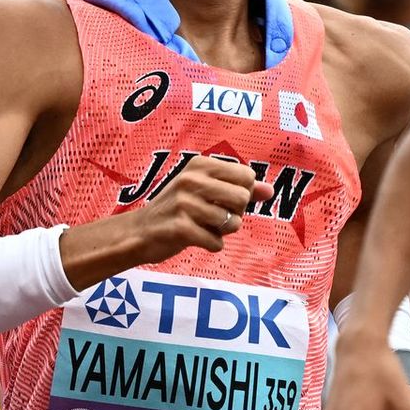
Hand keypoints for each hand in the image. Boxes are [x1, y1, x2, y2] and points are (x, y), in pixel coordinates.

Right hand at [125, 156, 271, 261]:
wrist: (139, 232)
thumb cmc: (177, 210)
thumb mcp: (205, 191)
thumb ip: (239, 189)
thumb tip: (270, 191)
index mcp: (200, 164)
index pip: (246, 176)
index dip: (241, 194)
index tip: (221, 199)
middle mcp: (191, 179)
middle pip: (242, 199)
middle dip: (235, 214)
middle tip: (213, 216)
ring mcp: (184, 203)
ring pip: (232, 223)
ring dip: (222, 232)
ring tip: (203, 227)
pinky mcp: (179, 228)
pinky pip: (217, 243)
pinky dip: (211, 245)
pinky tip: (196, 239)